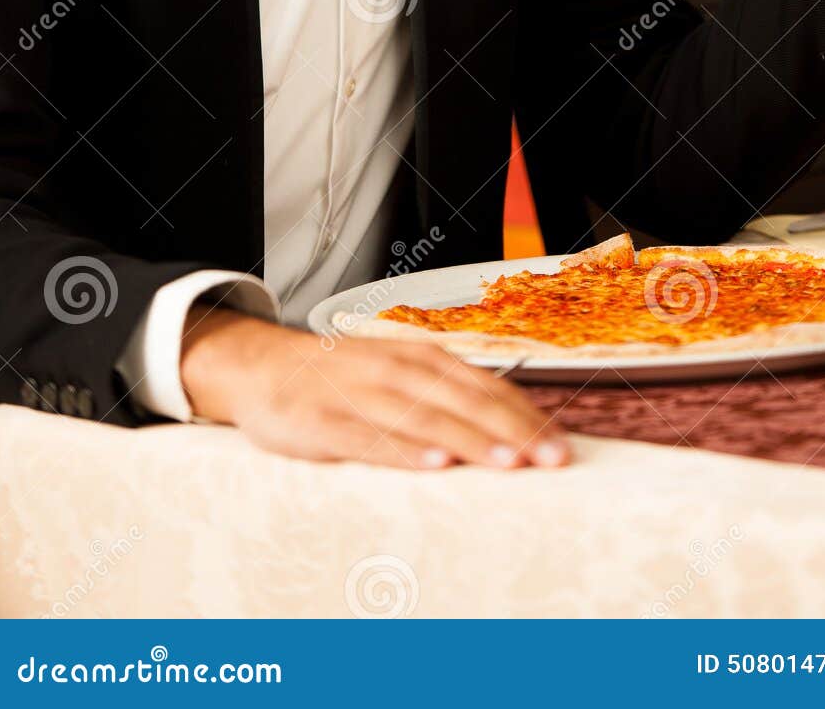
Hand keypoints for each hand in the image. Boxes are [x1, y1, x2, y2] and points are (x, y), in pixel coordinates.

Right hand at [180, 305, 568, 469]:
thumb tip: (512, 431)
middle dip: (513, 432)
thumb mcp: (399, 374)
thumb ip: (446, 398)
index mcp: (421, 358)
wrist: (262, 365)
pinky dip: (403, 450)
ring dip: (471, 440)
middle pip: (464, 402)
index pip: (485, 387)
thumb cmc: (344, 379)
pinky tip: (433, 465)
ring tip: (510, 463)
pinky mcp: (322, 420)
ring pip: (424, 418)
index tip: (562, 445)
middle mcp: (396, 370)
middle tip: (552, 460)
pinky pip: (368, 438)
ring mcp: (358, 394)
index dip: (525, 416)